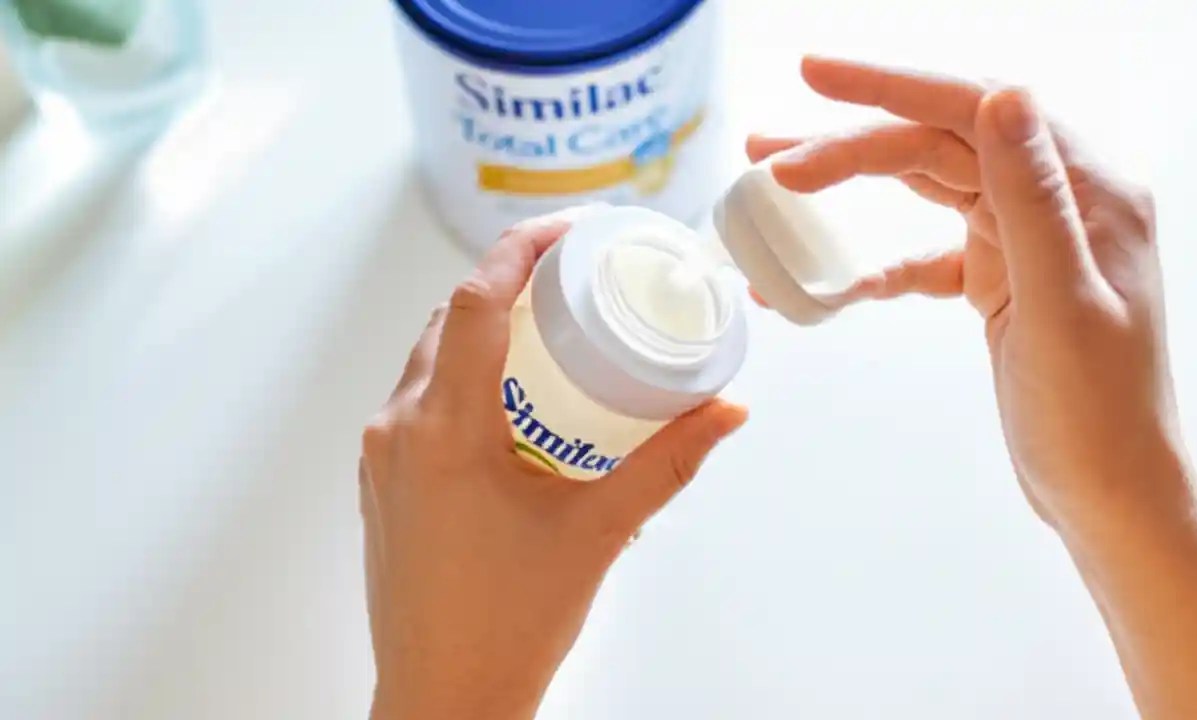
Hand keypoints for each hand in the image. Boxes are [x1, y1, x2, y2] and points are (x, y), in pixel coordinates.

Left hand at [359, 211, 746, 719]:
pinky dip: (461, 378)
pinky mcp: (382, 483)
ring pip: (428, 359)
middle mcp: (400, 431)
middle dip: (507, 286)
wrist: (442, 698)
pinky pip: (417, 402)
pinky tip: (510, 402)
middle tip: (569, 280)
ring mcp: (382, 458)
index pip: (474, 302)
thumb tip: (725, 411)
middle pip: (449, 320)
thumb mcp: (599, 532)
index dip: (519, 250)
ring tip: (546, 335)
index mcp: (445, 431)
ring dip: (482, 333)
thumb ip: (667, 464)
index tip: (566, 232)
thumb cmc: (506, 626)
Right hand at [748, 57, 1188, 535]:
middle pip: (941, 145)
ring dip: (857, 185)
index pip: (977, 110)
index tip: (814, 77)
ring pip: (929, 189)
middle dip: (852, 145)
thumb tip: (1002, 95)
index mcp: (1088, 191)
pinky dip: (880, 264)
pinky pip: (928, 254)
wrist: (1111, 495)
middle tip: (770, 160)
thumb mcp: (1062, 304)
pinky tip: (836, 282)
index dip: (891, 88)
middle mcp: (1059, 202)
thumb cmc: (1099, 414)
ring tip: (781, 184)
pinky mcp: (1004, 282)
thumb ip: (1031, 199)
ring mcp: (1029, 242)